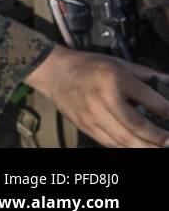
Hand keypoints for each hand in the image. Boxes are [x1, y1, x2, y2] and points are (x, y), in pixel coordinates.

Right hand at [25, 45, 168, 147]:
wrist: (54, 72)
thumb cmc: (88, 66)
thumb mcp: (118, 63)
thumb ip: (145, 74)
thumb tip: (168, 81)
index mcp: (115, 78)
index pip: (148, 99)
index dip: (166, 111)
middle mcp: (104, 98)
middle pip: (137, 124)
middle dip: (158, 137)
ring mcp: (93, 115)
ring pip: (125, 139)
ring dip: (145, 146)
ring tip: (159, 147)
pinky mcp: (86, 126)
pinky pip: (111, 143)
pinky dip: (127, 147)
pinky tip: (138, 146)